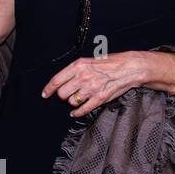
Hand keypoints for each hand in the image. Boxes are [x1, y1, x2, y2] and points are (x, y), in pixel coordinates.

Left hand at [41, 51, 174, 116]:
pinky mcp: (99, 98)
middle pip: (62, 93)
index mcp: (79, 66)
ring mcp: (91, 88)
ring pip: (71, 101)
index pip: (57, 80)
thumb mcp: (89, 61)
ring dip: (73, 102)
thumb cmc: (110, 63)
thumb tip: (62, 81)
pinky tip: (75, 112)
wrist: (129, 68)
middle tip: (69, 94)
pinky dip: (77, 112)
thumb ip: (75, 70)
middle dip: (64, 95)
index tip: (45, 94)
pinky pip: (83, 109)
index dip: (49, 89)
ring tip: (78, 98)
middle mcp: (83, 77)